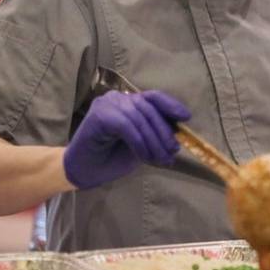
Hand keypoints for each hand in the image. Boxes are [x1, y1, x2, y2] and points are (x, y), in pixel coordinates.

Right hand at [63, 91, 190, 188]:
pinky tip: (142, 155)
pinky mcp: (99, 114)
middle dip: (163, 132)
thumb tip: (177, 138)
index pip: (153, 97)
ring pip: (139, 117)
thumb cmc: (111, 159)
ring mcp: (106, 103)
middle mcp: (117, 98)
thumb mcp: (142, 146)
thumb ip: (155, 136)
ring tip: (158, 159)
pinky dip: (138, 141)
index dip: (170, 105)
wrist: (84, 172)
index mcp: (129, 102)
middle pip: (149, 108)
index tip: (185, 118)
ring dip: (152, 141)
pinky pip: (126, 125)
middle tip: (171, 152)